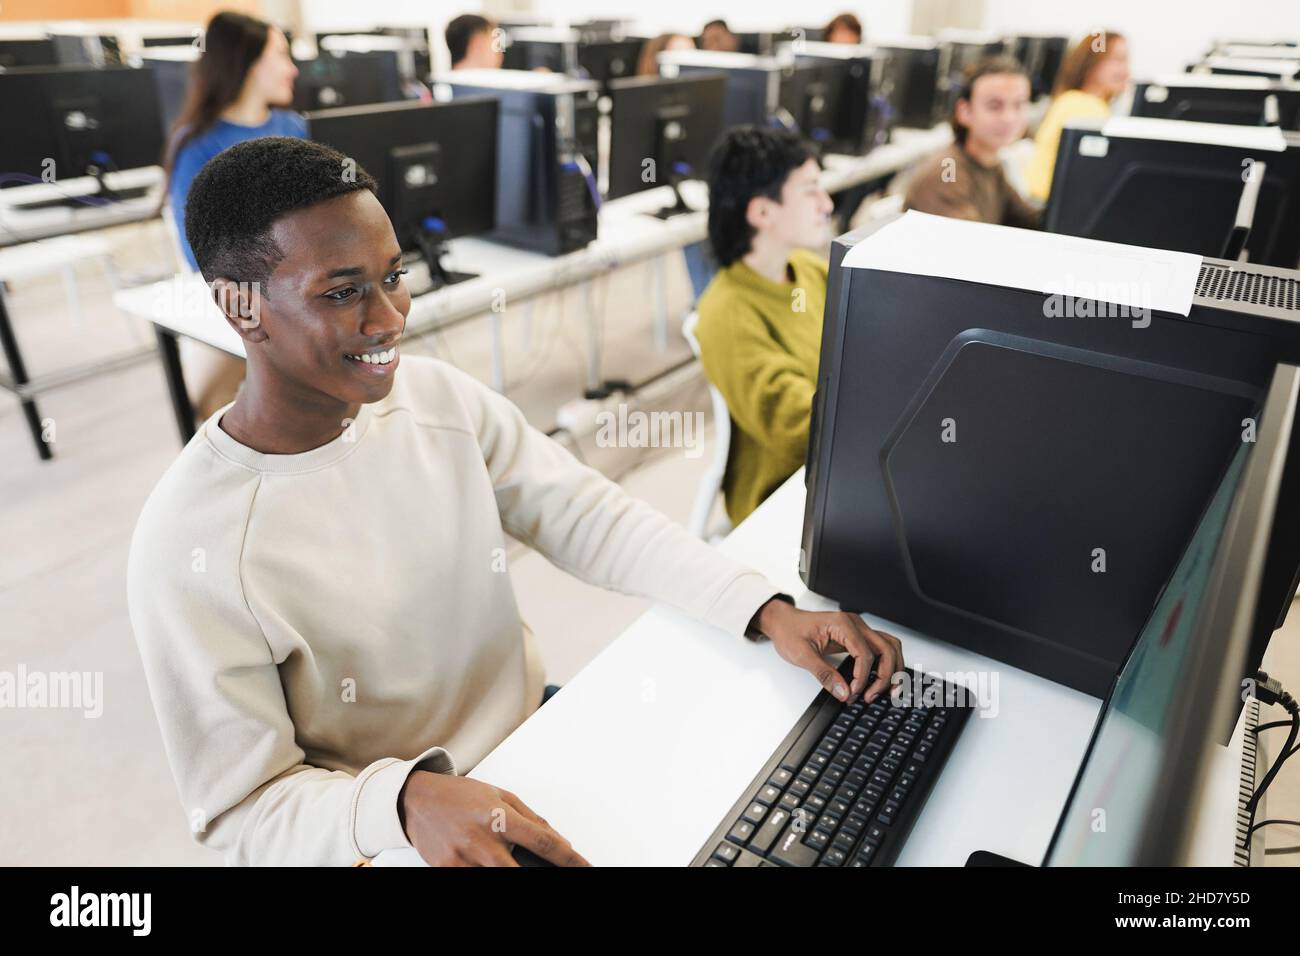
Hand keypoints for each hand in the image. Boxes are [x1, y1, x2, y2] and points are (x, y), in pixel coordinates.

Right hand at [398, 771, 590, 866]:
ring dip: (512, 873)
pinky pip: (474, 879)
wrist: (416, 800)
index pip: (543, 841)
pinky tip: (491, 865)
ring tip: (516, 864)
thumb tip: (559, 841)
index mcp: (499, 815)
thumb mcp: (501, 796)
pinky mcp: (448, 869)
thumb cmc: (460, 795)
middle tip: (557, 876)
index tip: (585, 866)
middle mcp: (482, 838)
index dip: (570, 858)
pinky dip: (486, 874)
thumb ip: (531, 819)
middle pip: (519, 872)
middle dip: (540, 877)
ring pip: (497, 879)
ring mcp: (463, 857)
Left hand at [750, 598, 903, 704]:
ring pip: (890, 646)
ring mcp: (859, 629)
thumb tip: (843, 692)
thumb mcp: (801, 655)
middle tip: (873, 696)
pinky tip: (883, 679)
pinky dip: (887, 663)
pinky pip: (882, 648)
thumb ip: (824, 674)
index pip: (865, 653)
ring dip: (894, 668)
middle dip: (886, 675)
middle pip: (886, 649)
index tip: (855, 693)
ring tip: (890, 690)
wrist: (783, 622)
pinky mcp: (858, 636)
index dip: (863, 677)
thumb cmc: (790, 632)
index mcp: (842, 624)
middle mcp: (855, 624)